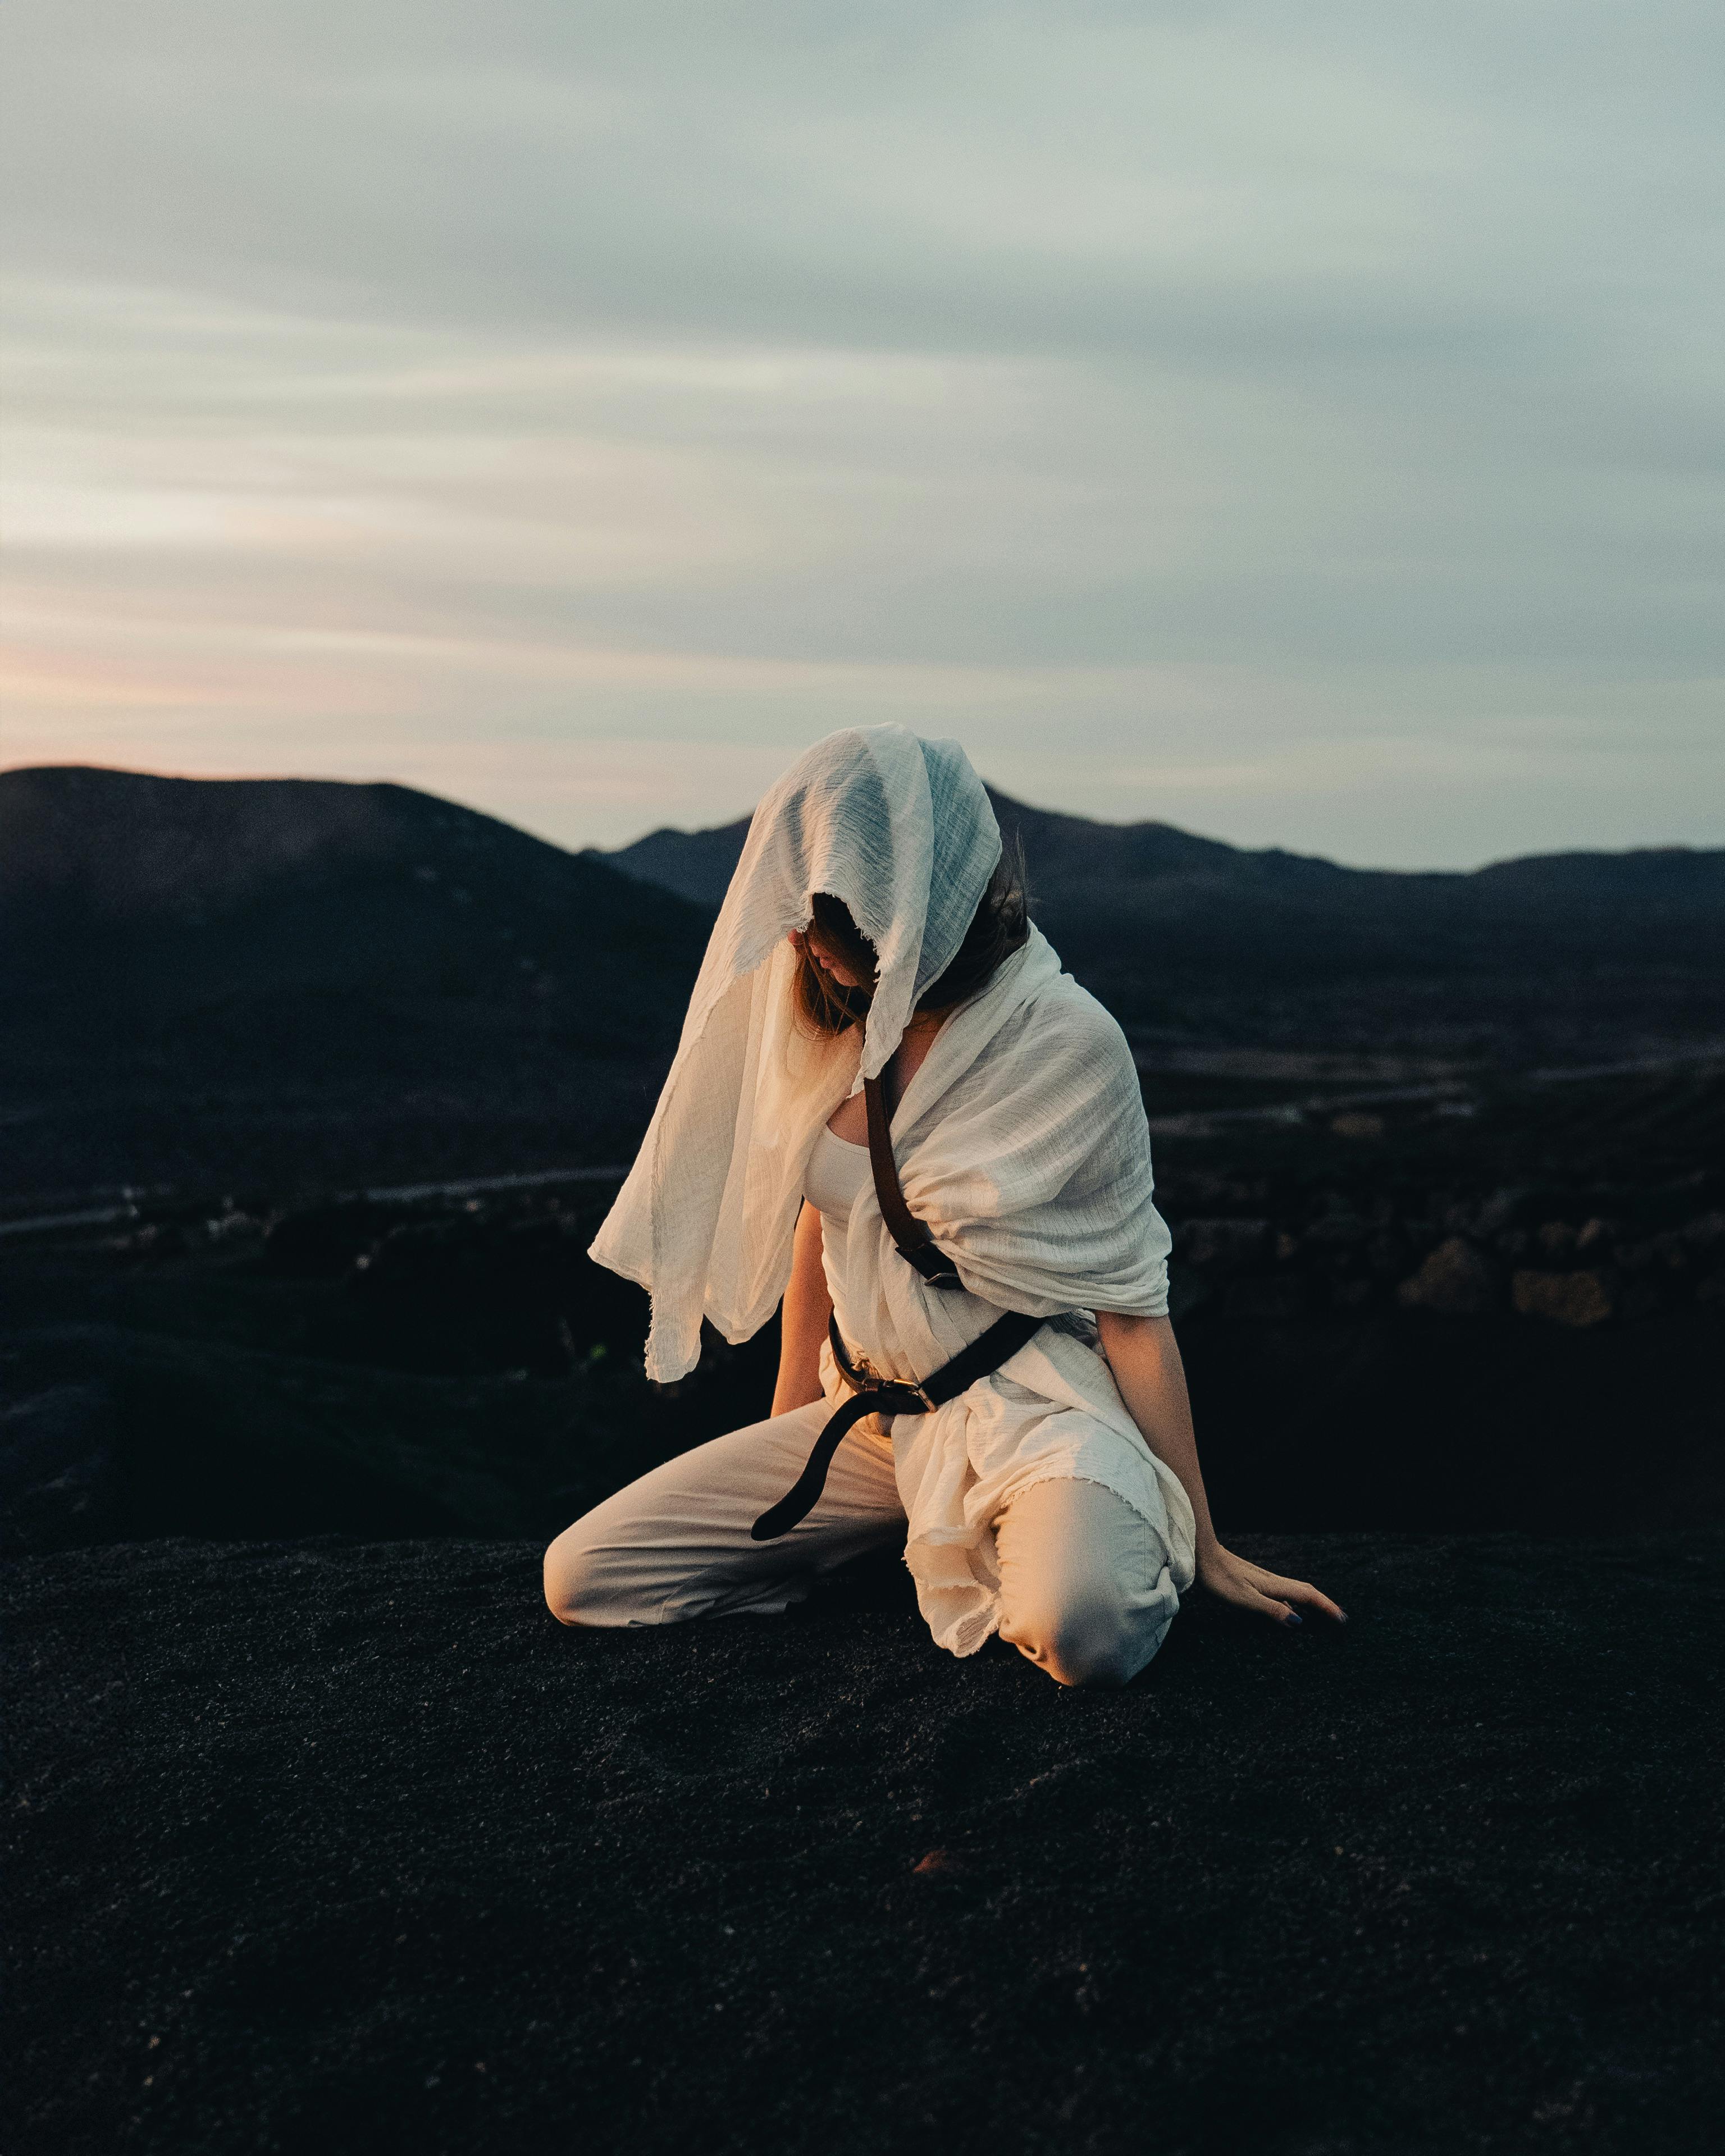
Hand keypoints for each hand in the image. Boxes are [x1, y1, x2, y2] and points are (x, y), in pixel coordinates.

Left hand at [1196, 1542, 1346, 1628]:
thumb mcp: (1245, 1599)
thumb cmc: (1221, 1579)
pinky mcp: (1255, 1580)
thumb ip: (1272, 1610)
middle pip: (1306, 1591)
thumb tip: (1298, 1622)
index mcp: (1274, 1586)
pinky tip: (1290, 1608)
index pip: (1308, 1596)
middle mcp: (1273, 1581)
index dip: (1326, 1607)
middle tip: (1339, 1618)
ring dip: (1311, 1602)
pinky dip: (1295, 1601)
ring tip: (1321, 1615)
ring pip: (1295, 1591)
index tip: (1342, 1618)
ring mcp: (1264, 1580)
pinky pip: (1284, 1592)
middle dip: (1324, 1604)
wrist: (1203, 1556)